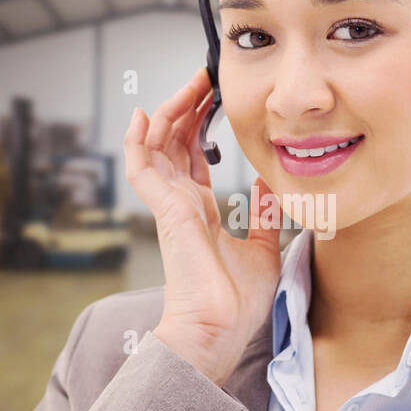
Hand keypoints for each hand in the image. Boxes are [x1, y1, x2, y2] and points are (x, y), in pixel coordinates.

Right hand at [124, 67, 282, 385]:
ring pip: (158, 148)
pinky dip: (138, 142)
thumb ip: (265, 215)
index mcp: (202, 213)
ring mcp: (170, 208)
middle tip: (205, 78)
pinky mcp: (166, 213)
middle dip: (188, 108)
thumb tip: (273, 183)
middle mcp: (182, 206)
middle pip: (175, 144)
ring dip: (171, 113)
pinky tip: (144, 115)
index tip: (216, 98)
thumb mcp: (264, 248)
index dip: (202, 125)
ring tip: (188, 84)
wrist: (219, 332)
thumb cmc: (236, 303)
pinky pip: (142, 170)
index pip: (195, 158)